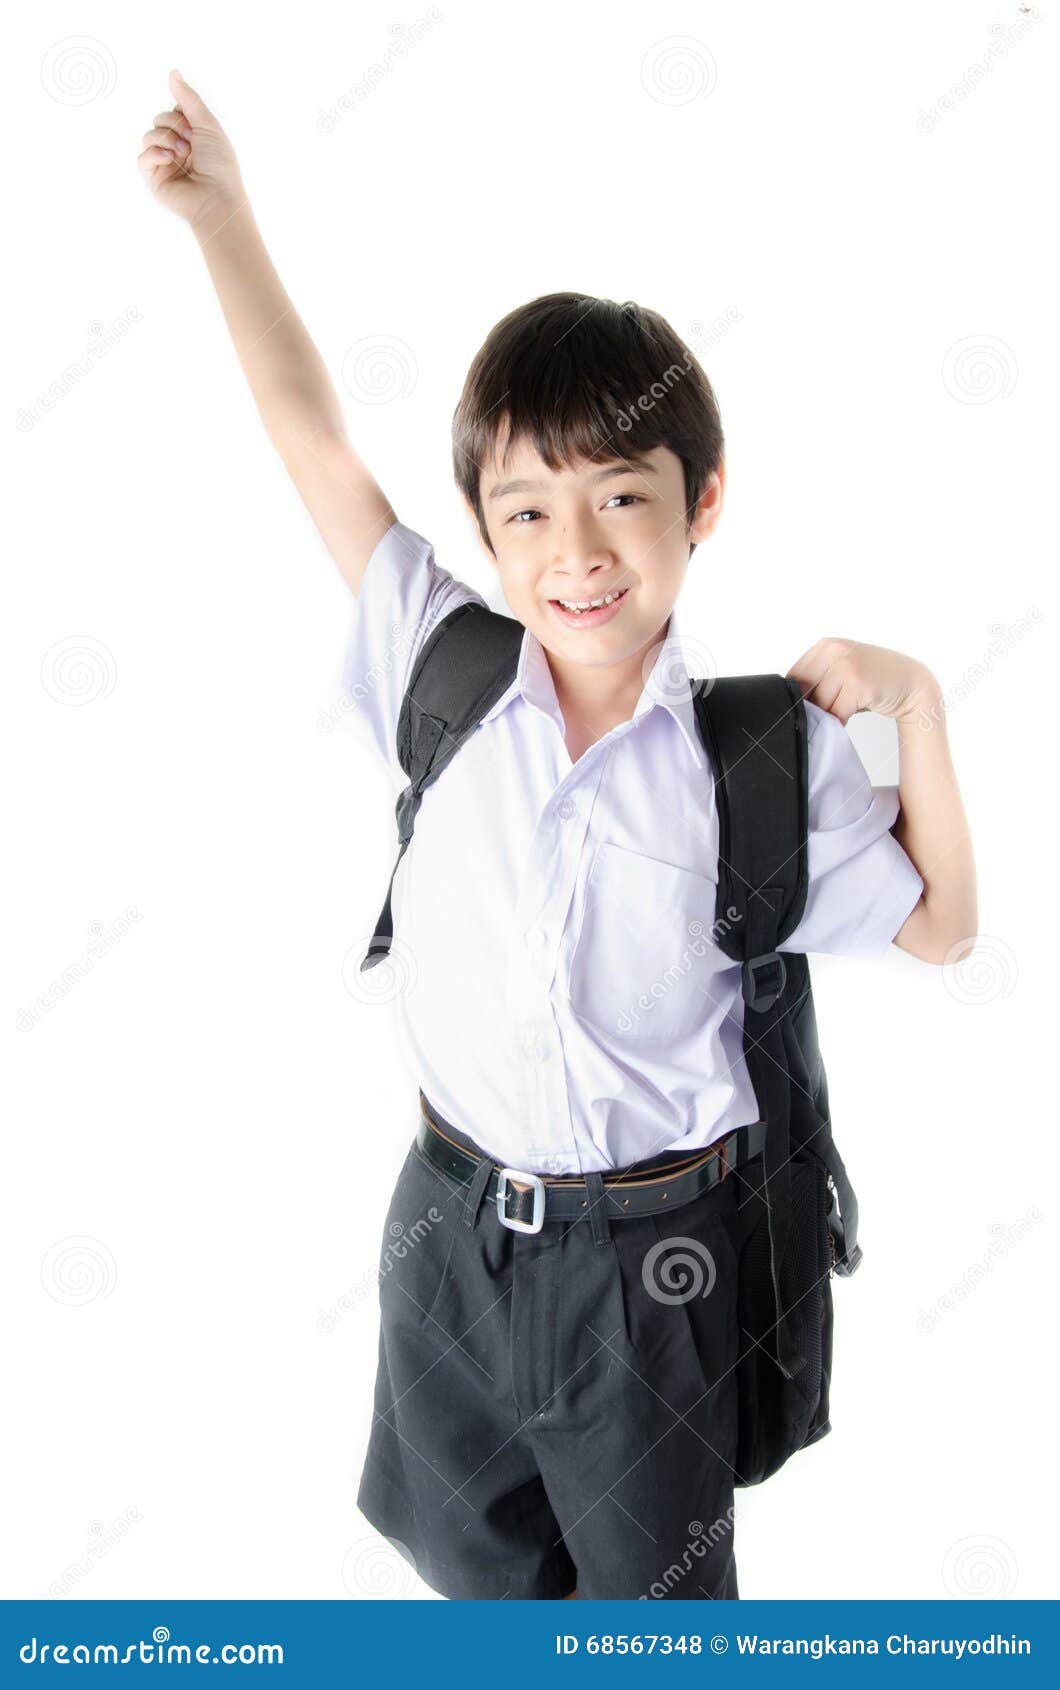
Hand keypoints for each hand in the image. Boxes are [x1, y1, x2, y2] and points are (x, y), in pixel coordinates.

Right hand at [137, 69, 243, 229]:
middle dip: (173, 127)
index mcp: (192, 136)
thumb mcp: (207, 123)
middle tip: (191, 143)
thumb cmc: (219, 164)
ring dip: (166, 139)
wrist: (217, 197)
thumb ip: (188, 98)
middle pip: (159, 119)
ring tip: (183, 154)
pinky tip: (170, 160)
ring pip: (148, 136)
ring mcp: (165, 163)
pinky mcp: (155, 178)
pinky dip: (154, 155)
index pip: (174, 111)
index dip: (182, 115)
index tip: (195, 127)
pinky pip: (142, 157)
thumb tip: (173, 72)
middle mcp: (177, 147)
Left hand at [786, 637, 939, 724]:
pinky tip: (846, 720)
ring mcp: (847, 666)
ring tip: (839, 714)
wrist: (911, 682)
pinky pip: (836, 712)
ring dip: (826, 717)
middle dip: (811, 709)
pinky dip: (838, 722)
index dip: (797, 698)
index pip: (795, 676)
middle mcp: (835, 650)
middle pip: (805, 691)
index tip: (803, 710)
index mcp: (826, 645)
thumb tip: (790, 702)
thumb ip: (819, 678)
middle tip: (821, 717)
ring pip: (820, 703)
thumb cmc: (873, 680)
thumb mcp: (842, 670)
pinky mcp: (858, 684)